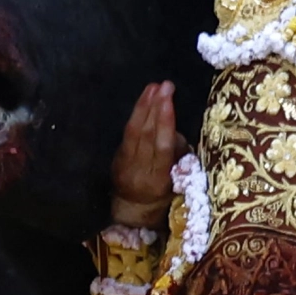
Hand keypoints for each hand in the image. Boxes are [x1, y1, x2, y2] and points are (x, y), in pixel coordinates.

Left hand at [110, 81, 186, 227]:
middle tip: (165, 85)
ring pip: (134, 131)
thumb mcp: (177, 183)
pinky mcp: (117, 157)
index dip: (165, 123)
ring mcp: (126, 163)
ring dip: (144, 106)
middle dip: (156, 108)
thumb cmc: (163, 195)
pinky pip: (127, 133)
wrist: (132, 209)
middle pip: (147, 135)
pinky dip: (136, 114)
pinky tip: (143, 100)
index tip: (168, 101)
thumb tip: (176, 133)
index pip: (162, 147)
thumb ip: (178, 157)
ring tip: (154, 87)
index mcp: (159, 179)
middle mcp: (141, 170)